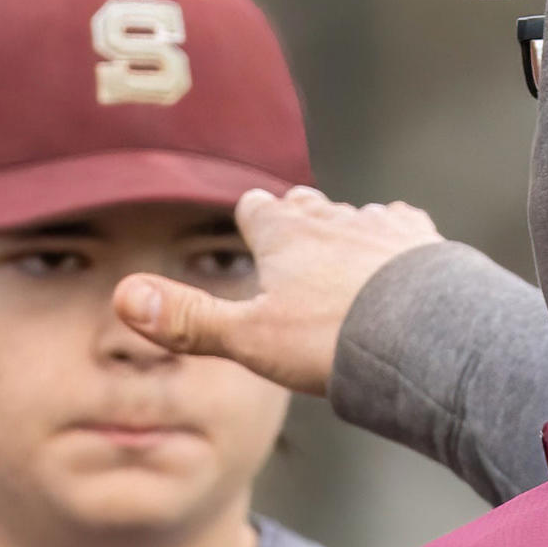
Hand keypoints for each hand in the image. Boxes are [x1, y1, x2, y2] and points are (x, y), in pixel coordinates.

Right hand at [113, 187, 444, 395]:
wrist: (423, 336)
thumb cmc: (331, 339)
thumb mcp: (248, 338)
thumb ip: (188, 320)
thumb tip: (123, 297)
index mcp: (284, 235)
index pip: (258, 210)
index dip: (253, 220)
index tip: (252, 224)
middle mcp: (332, 219)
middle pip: (307, 207)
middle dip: (299, 218)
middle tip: (296, 231)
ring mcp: (381, 227)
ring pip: (355, 216)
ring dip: (348, 232)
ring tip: (346, 257)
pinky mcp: (425, 242)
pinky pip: (404, 228)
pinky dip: (396, 242)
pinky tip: (399, 260)